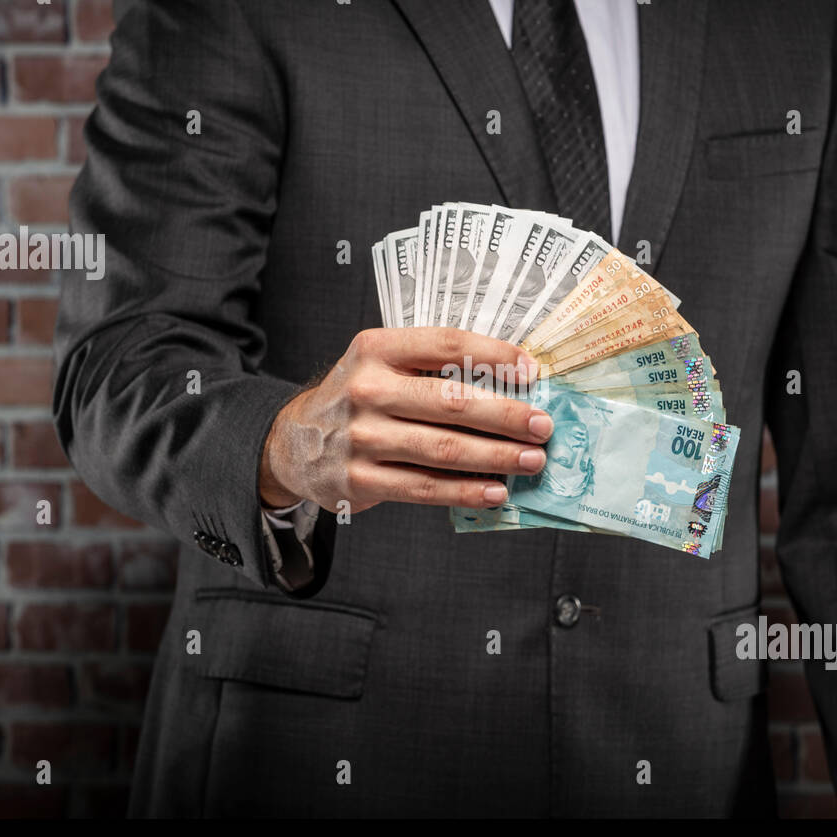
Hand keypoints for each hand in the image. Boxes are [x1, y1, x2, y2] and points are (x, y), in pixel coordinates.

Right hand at [258, 327, 553, 512]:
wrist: (294, 442)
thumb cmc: (358, 397)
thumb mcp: (380, 362)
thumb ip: (431, 365)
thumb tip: (511, 381)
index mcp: (376, 349)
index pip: (446, 345)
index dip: (494, 355)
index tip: (531, 371)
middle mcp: (367, 389)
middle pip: (452, 401)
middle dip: (506, 416)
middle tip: (542, 426)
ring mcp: (363, 437)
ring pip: (444, 449)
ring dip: (496, 456)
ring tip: (531, 460)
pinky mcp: (361, 479)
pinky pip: (425, 488)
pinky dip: (466, 491)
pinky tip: (496, 491)